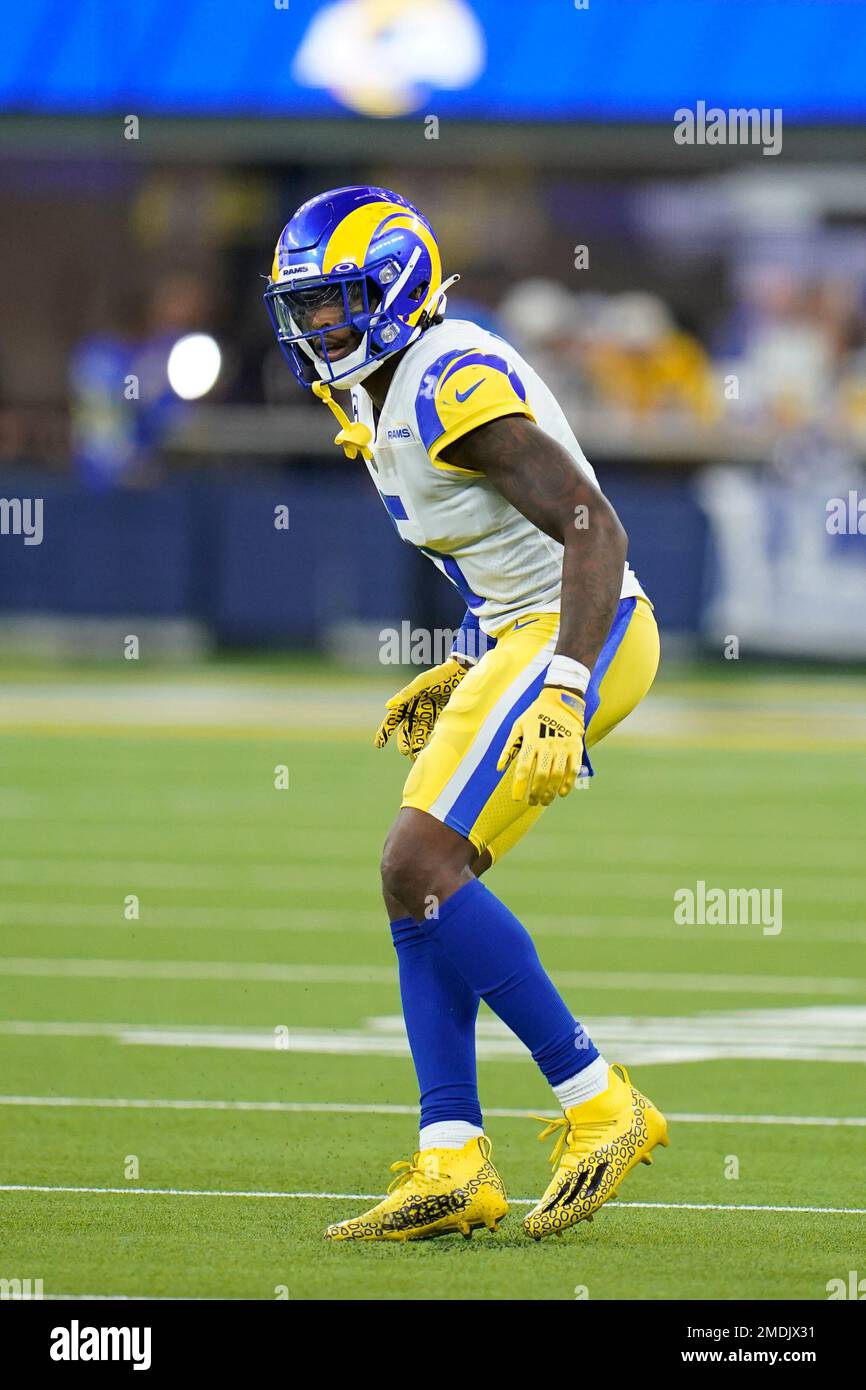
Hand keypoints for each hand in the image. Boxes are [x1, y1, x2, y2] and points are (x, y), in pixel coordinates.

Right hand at [374, 656, 467, 758]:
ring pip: (418, 736)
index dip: (385, 732)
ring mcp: (429, 717)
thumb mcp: (423, 682)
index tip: (379, 744)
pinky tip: (427, 753)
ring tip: (415, 756)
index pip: (393, 719)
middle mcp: (417, 712)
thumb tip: (387, 706)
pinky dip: (429, 744)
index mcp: (408, 702)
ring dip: (415, 746)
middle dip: (403, 742)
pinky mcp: (442, 721)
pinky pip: (433, 735)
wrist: (463, 673)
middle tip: (405, 750)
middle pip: (405, 731)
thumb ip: (407, 693)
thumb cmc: (440, 675)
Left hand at [497, 686, 585, 804]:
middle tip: (532, 802)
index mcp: (531, 740)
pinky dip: (568, 783)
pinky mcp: (576, 747)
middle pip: (542, 775)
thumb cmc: (534, 716)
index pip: (523, 768)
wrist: (561, 700)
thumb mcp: (518, 726)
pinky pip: (573, 769)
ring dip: (551, 792)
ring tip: (545, 801)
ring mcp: (563, 746)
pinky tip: (561, 793)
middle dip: (536, 793)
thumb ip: (509, 748)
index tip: (516, 799)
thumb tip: (499, 768)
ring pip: (558, 775)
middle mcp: (548, 744)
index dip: (519, 786)